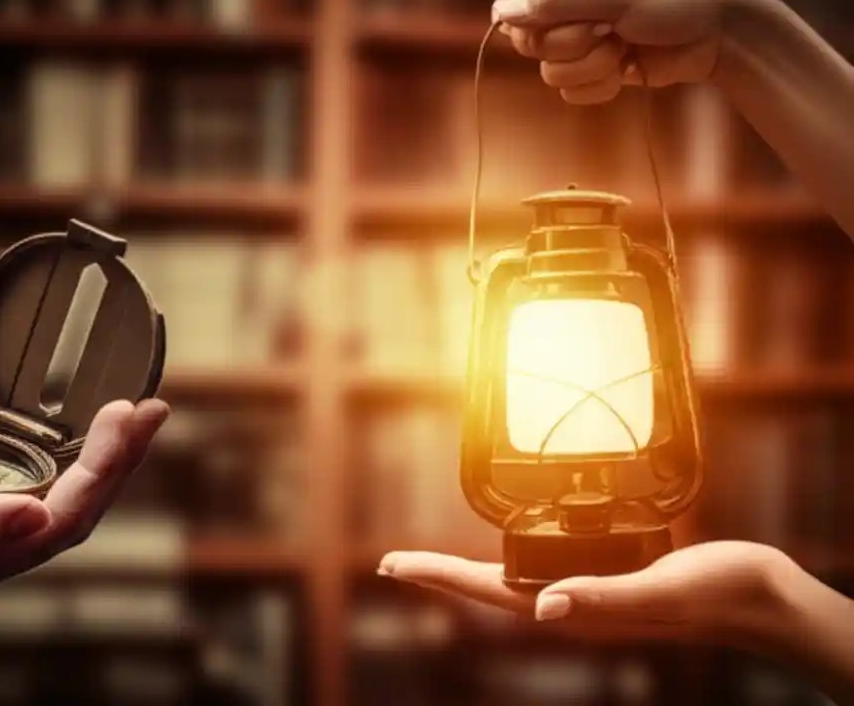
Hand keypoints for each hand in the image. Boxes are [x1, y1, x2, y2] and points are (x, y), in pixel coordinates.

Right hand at [0, 400, 167, 602]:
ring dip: (82, 442)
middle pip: (68, 497)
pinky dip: (25, 425)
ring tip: (117, 405)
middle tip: (148, 406)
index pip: (67, 517)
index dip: (109, 471)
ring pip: (38, 472)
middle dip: (114, 456)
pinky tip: (49, 403)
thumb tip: (34, 520)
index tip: (133, 417)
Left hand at [379, 541, 800, 648]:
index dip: (436, 575)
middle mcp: (573, 599)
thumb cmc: (716, 594)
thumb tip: (544, 609)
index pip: (485, 590)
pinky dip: (522, 546)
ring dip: (471, 566)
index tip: (390, 565)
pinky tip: (517, 540)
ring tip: (434, 562)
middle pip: (487, 585)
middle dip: (438, 574)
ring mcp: (590, 585)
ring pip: (515, 574)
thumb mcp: (659, 590)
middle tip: (392, 564)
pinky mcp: (611, 567)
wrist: (761, 594)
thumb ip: (605, 598)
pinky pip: (552, 558)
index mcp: (573, 606)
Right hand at [491, 0, 742, 102]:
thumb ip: (556, 1)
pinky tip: (625, 70)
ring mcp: (579, 45)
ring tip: (625, 49)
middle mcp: (564, 13)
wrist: (718, 35)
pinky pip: (571, 93)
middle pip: (529, 44)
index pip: (512, 7)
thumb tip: (502, 12)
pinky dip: (600, 87)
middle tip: (606, 31)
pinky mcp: (593, 73)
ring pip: (550, 73)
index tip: (565, 22)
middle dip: (570, 45)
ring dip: (592, 68)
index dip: (530, 24)